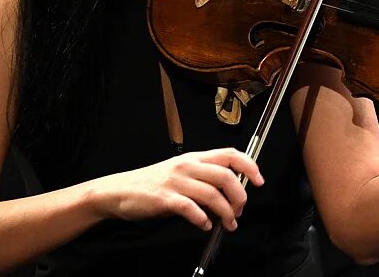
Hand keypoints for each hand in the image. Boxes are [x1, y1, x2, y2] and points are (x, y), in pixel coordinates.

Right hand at [90, 147, 263, 231]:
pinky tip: (204, 225)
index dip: (249, 165)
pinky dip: (203, 219)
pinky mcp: (165, 198)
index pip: (229, 154)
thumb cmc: (151, 184)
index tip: (259, 180)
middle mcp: (187, 166)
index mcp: (193, 158)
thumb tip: (228, 193)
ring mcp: (176, 182)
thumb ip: (203, 179)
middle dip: (240, 196)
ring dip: (226, 213)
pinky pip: (192, 209)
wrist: (119, 191)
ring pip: (212, 194)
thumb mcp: (179, 173)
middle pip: (226, 176)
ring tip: (228, 224)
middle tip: (240, 210)